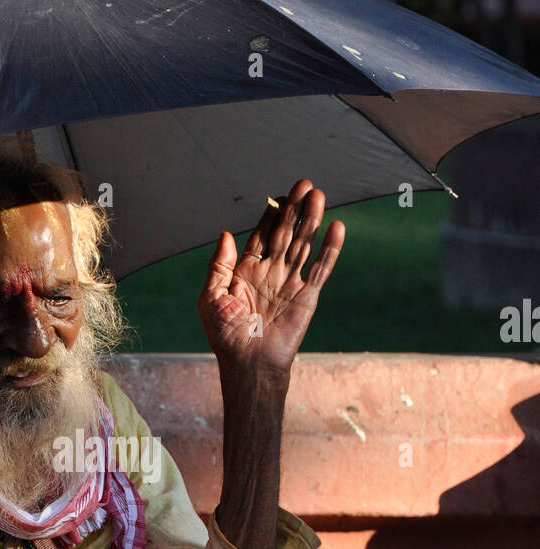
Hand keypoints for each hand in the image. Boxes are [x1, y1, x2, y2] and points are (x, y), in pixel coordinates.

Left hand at [198, 178, 344, 378]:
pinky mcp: (307, 296)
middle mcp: (271, 274)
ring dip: (311, 220)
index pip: (262, 237)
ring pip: (304, 245)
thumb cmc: (226, 336)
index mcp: (247, 272)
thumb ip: (218, 265)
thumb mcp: (211, 297)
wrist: (248, 364)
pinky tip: (336, 227)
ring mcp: (290, 283)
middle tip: (303, 184)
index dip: (269, 217)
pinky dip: (329, 249)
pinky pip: (320, 268)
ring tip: (318, 195)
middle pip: (285, 234)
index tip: (277, 197)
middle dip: (294, 209)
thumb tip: (226, 234)